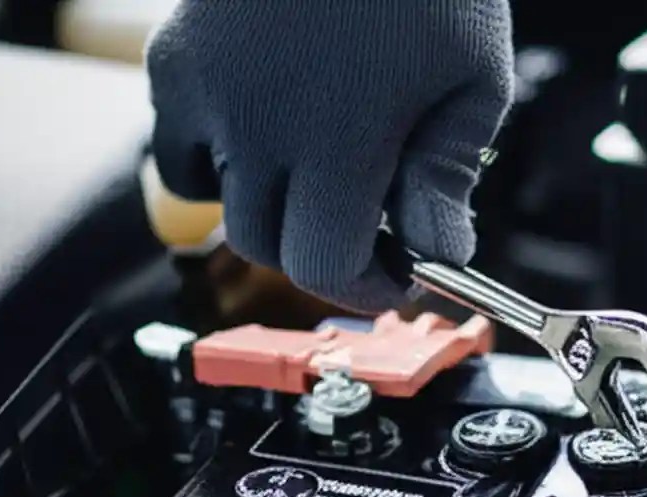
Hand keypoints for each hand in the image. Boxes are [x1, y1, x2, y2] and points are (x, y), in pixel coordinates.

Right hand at [144, 1, 513, 310]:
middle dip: (321, 250)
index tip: (397, 273)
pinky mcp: (172, 61)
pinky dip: (219, 162)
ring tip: (322, 160)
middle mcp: (256, 125)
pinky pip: (180, 152)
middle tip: (368, 222)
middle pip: (268, 246)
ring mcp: (202, 91)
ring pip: (219, 205)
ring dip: (271, 207)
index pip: (325, 265)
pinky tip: (270, 126)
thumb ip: (448, 175)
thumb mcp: (473, 76)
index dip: (366, 285)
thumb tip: (438, 254)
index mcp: (338, 137)